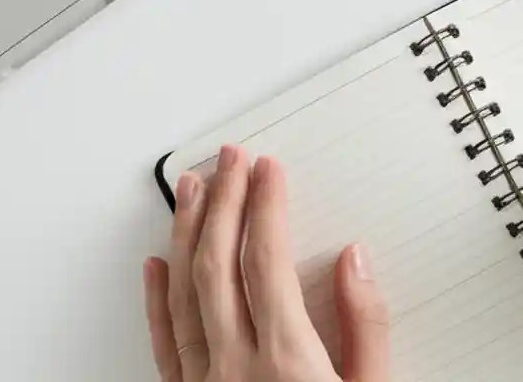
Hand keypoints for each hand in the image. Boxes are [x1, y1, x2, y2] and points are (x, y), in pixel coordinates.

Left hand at [142, 146, 388, 381]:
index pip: (267, 262)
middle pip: (218, 267)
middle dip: (224, 203)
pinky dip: (158, 299)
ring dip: (186, 234)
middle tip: (229, 161)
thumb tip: (356, 261)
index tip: (268, 171)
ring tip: (191, 190)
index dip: (266, 208)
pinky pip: (164, 344)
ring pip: (184, 296)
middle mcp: (235, 368)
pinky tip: (157, 265)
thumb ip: (365, 329)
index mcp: (287, 361)